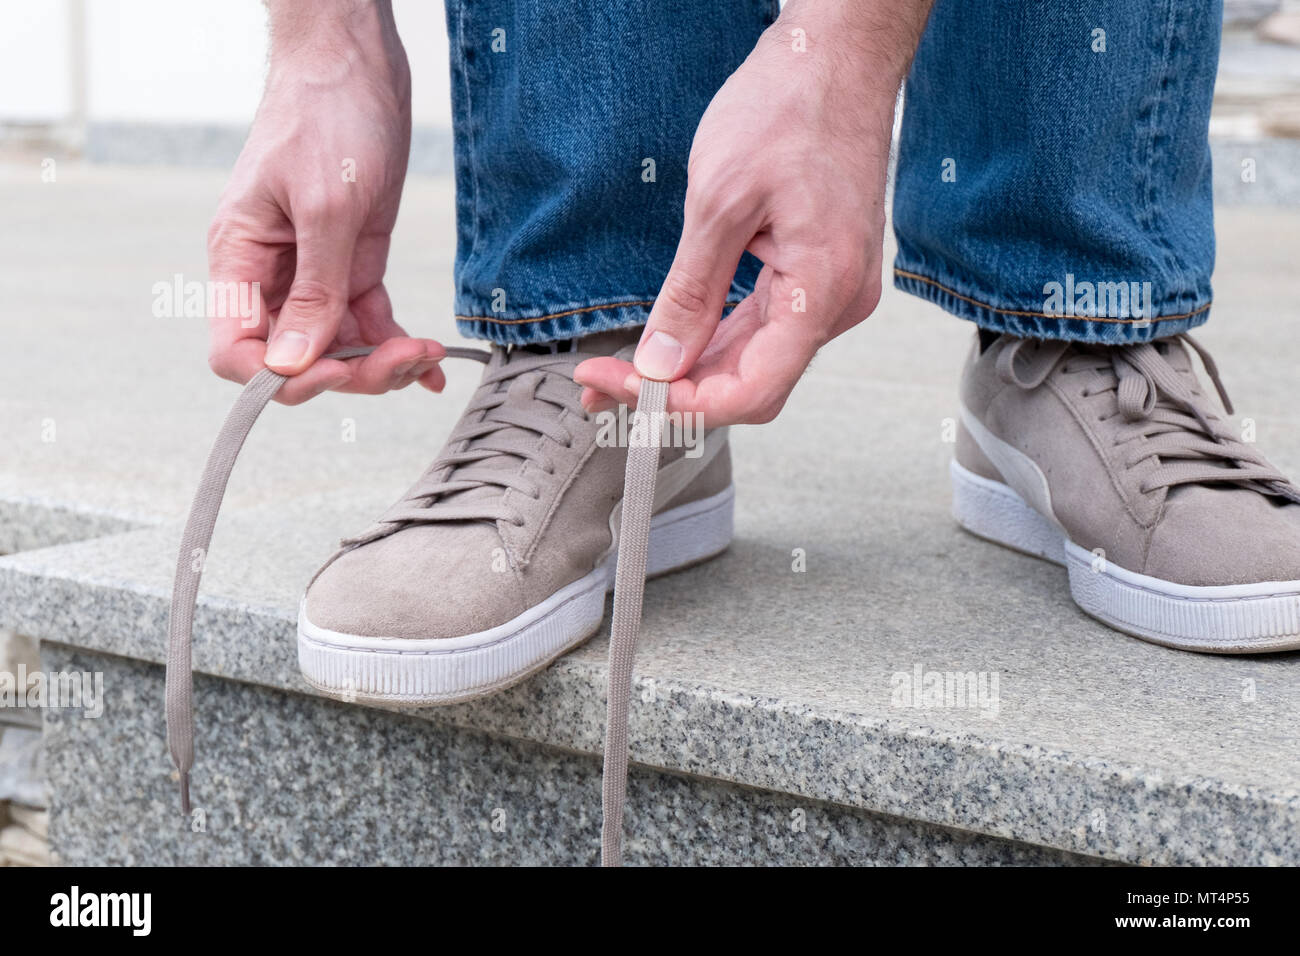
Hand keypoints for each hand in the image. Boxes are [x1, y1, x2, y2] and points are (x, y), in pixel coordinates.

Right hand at [206, 0, 444, 404]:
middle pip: (299, 358)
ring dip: (384, 363)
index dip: (280, 377)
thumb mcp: (326, 205)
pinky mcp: (354, 265)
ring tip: (429, 355)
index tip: (333, 373)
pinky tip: (433, 363)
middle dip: (352, 371)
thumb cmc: (326, 116)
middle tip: (406, 362)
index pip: (237, 351)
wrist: (358, 64)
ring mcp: (316, 274)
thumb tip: (293, 363)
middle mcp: (274, 277)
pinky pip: (370, 323)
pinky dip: (399, 345)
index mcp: (241, 262)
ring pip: (341, 348)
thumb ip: (315, 289)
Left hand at [574, 0, 930, 424]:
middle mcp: (835, 303)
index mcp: (822, 291)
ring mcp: (828, 292)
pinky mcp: (813, 277)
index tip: (619, 388)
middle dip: (671, 392)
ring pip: (751, 361)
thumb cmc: (790, 108)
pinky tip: (666, 344)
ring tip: (616, 370)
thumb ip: (691, 293)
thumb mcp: (720, 201)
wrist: (834, 57)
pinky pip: (760, 328)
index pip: (751, 391)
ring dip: (686, 371)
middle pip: (748, 383)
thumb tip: (660, 363)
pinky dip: (710, 340)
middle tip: (600, 385)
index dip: (681, 404)